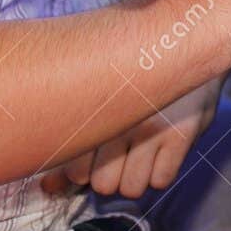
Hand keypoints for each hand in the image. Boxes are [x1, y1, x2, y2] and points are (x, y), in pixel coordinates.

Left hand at [42, 78, 219, 198]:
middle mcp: (120, 121)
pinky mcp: (182, 134)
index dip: (85, 172)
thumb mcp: (98, 106)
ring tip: (141, 153)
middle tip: (120, 154)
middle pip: (104, 185)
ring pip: (132, 188)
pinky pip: (161, 180)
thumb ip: (74, 149)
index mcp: (93, 110)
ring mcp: (154, 129)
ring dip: (135, 178)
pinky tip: (160, 152)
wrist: (181, 42)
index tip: (95, 155)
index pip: (76, 173)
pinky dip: (159, 173)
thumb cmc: (131, 80)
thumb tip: (48, 188)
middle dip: (111, 176)